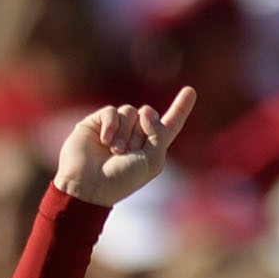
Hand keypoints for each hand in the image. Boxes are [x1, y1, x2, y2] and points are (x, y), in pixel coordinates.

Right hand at [54, 87, 195, 208]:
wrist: (88, 186)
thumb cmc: (121, 180)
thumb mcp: (151, 161)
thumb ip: (160, 133)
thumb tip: (145, 111)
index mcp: (151, 147)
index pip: (170, 123)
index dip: (181, 108)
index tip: (190, 91)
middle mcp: (134, 135)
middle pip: (148, 114)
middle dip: (141, 132)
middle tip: (128, 153)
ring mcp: (115, 128)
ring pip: (130, 112)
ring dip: (124, 133)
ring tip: (114, 151)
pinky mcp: (96, 123)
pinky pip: (111, 111)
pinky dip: (111, 125)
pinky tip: (104, 141)